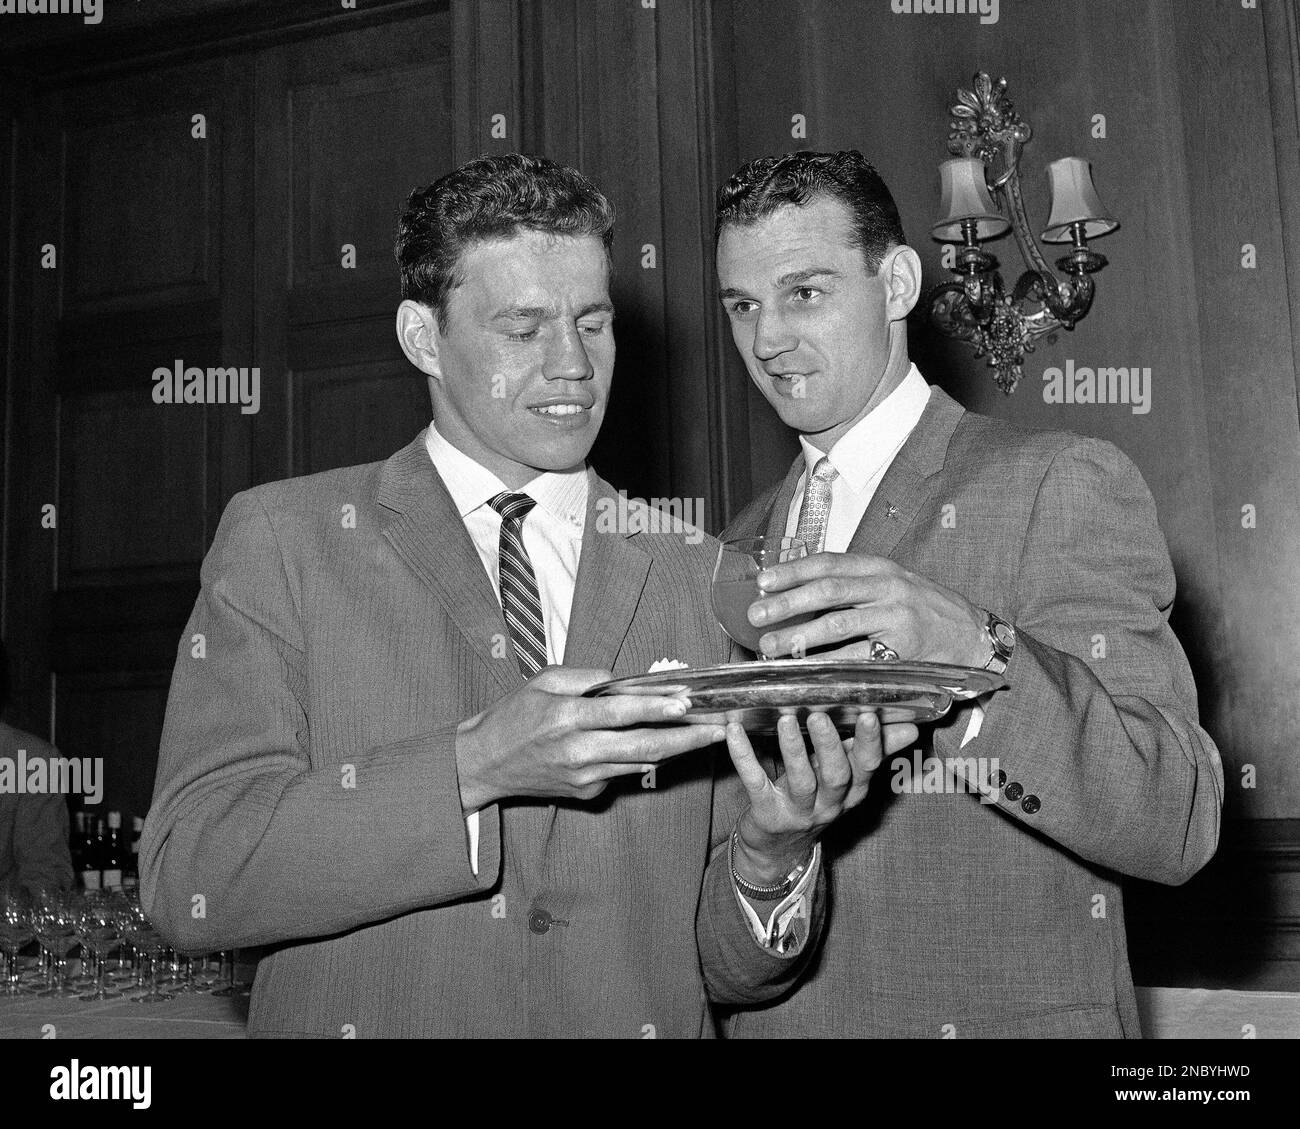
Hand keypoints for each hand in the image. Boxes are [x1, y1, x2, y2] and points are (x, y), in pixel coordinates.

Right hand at [455, 666, 725, 810]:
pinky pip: (624, 772)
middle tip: (719, 729)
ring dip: (676, 750)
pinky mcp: (585, 793)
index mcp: (566, 718)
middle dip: (687, 738)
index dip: (658, 707)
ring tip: (706, 735)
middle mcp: (578, 751)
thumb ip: (584, 678)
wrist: (484, 764)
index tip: (690, 702)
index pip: (623, 712)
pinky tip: (666, 746)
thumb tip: (622, 680)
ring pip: (641, 762)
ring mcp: (583, 777)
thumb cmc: (513, 716)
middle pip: (644, 745)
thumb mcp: (542, 681)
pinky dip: (645, 758)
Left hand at [727, 710, 918, 883]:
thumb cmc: (813, 798)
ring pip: (801, 781)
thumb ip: (871, 750)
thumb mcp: (845, 777)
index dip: (872, 742)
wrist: (777, 848)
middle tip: (820, 715)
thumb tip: (912, 727)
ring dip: (794, 750)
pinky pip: (756, 783)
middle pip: (836, 776)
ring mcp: (798, 812)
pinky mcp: (767, 814)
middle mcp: (829, 804)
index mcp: (851, 791)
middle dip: (830, 745)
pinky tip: (735, 732)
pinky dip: (744, 757)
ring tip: (785, 721)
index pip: (867, 766)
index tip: (871, 714)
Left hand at [749, 552, 987, 665]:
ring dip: (798, 637)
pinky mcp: (903, 650)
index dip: (792, 570)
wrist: (971, 632)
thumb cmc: (921, 608)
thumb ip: (852, 585)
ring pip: (838, 625)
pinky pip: (858, 658)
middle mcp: (887, 587)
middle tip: (755, 615)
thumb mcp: (890, 583)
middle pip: (828, 590)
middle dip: (786, 602)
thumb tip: (795, 593)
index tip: (761, 580)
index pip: (829, 562)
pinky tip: (805, 671)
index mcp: (879, 567)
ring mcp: (896, 618)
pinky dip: (828, 665)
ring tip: (769, 647)